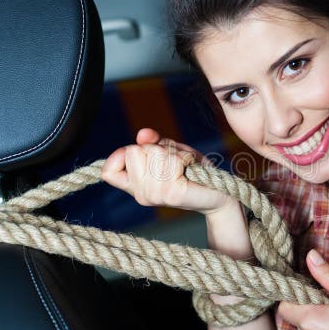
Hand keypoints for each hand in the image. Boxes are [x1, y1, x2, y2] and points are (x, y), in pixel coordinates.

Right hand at [101, 128, 235, 214]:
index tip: (141, 152)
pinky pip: (170, 160)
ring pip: (153, 153)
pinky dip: (183, 157)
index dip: (120, 156)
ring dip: (172, 153)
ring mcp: (155, 195)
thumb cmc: (194, 171)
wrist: (219, 192)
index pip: (109, 171)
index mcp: (136, 187)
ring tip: (184, 166)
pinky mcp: (172, 193)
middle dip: (155, 148)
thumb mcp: (170, 152)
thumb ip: (154, 143)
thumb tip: (142, 134)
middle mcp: (141, 195)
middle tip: (174, 162)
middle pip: (133, 152)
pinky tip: (190, 168)